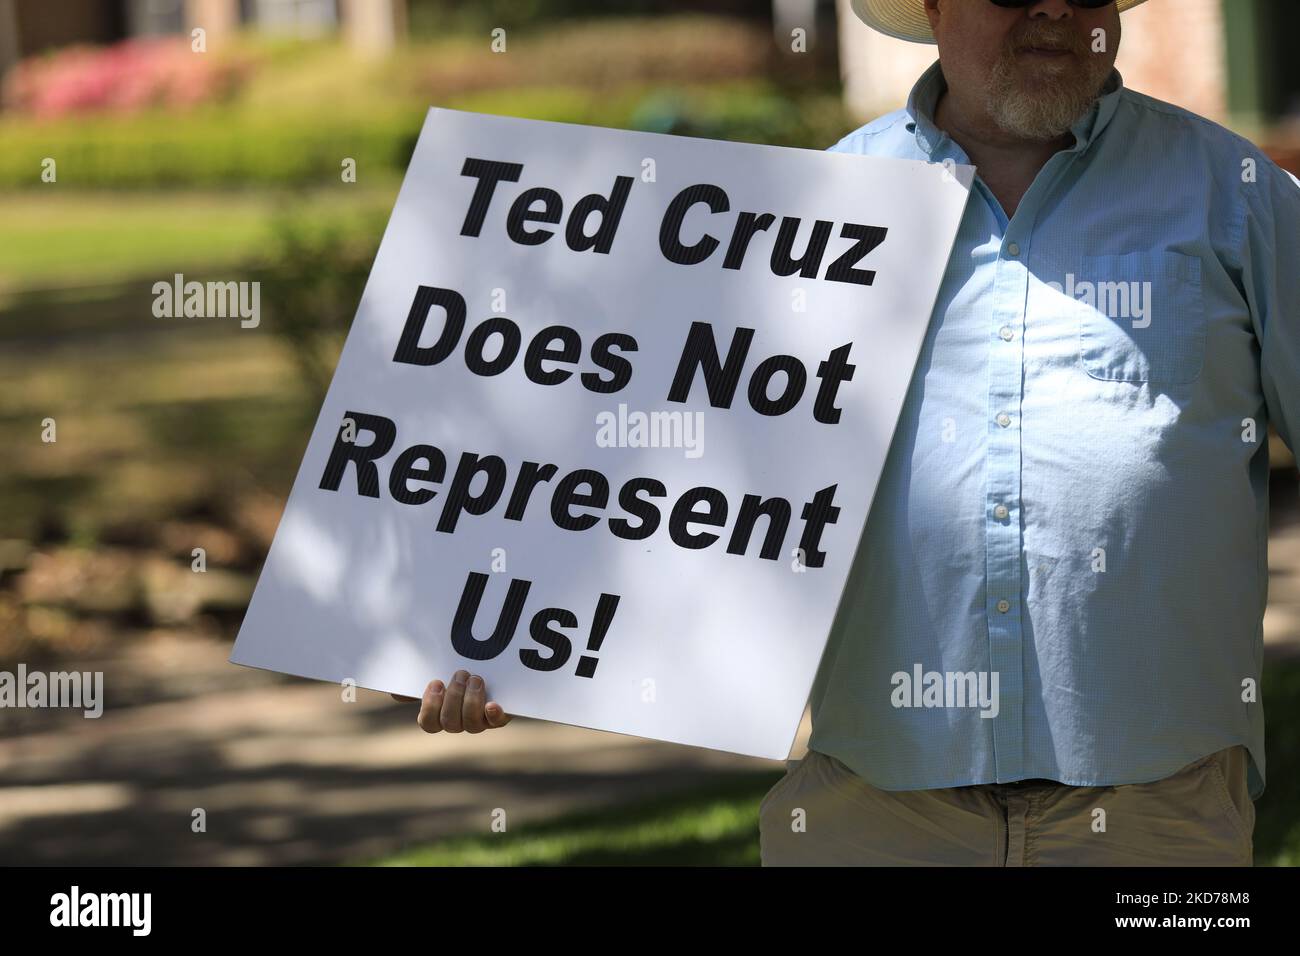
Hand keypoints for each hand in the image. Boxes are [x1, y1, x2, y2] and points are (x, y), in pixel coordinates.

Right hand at [391, 670, 512, 733]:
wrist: (498, 672)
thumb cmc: (461, 673)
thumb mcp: (439, 673)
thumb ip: (418, 680)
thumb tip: (395, 693)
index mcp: (442, 714)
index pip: (428, 723)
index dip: (430, 707)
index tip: (436, 682)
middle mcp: (460, 722)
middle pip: (450, 723)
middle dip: (454, 698)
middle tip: (461, 674)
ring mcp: (480, 722)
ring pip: (471, 724)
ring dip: (471, 700)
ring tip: (475, 679)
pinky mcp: (500, 717)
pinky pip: (497, 723)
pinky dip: (493, 714)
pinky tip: (492, 704)